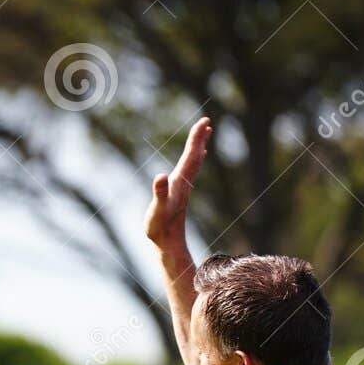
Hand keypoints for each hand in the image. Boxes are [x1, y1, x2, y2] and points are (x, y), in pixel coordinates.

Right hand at [144, 116, 210, 250]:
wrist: (167, 242)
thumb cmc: (160, 226)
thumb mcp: (157, 209)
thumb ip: (159, 192)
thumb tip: (160, 176)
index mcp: (180, 181)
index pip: (190, 155)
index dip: (196, 138)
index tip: (204, 121)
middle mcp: (184, 182)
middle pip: (195, 156)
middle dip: (199, 138)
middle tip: (206, 122)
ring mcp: (183, 188)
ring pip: (194, 163)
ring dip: (198, 148)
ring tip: (204, 136)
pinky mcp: (179, 194)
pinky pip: (189, 172)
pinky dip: (193, 161)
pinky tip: (194, 160)